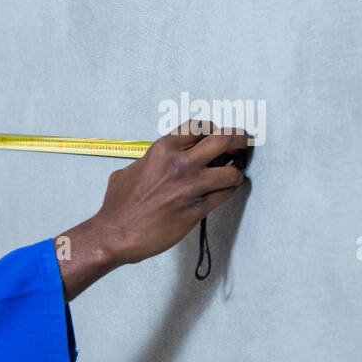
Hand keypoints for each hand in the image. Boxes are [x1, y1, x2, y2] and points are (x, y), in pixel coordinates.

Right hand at [97, 119, 247, 264]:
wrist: (116, 234)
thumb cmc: (119, 206)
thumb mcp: (129, 171)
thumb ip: (149, 161)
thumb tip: (156, 162)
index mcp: (162, 150)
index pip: (198, 127)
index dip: (211, 129)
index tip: (217, 134)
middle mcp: (180, 164)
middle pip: (224, 139)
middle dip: (240, 138)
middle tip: (245, 141)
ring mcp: (191, 187)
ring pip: (232, 171)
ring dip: (235, 172)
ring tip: (232, 175)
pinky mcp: (197, 209)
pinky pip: (226, 195)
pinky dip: (229, 191)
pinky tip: (225, 191)